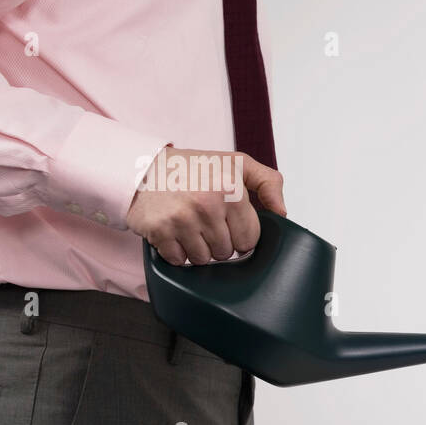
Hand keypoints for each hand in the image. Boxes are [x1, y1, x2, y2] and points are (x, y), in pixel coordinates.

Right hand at [126, 147, 286, 265]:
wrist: (143, 167)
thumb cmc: (194, 168)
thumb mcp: (236, 163)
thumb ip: (268, 182)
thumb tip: (282, 213)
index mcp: (231, 188)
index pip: (249, 239)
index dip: (239, 234)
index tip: (227, 220)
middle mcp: (207, 203)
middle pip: (227, 253)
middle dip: (218, 242)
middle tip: (205, 222)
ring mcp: (181, 218)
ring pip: (204, 260)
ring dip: (198, 249)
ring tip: (190, 226)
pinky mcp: (159, 230)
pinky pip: (180, 261)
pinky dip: (177, 252)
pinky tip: (174, 232)